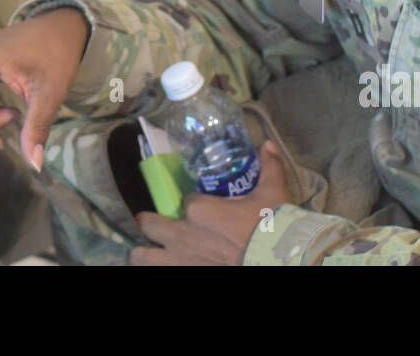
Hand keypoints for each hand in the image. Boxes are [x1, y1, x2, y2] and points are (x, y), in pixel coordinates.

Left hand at [131, 140, 291, 265]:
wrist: (277, 259)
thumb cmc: (272, 227)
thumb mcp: (273, 194)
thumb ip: (269, 168)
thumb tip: (269, 144)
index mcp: (200, 209)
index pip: (186, 202)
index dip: (192, 207)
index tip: (200, 212)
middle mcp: (182, 233)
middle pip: (149, 225)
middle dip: (148, 224)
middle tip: (152, 226)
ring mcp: (178, 260)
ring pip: (142, 256)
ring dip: (143, 254)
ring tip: (147, 253)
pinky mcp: (181, 275)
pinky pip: (155, 272)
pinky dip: (157, 268)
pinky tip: (161, 266)